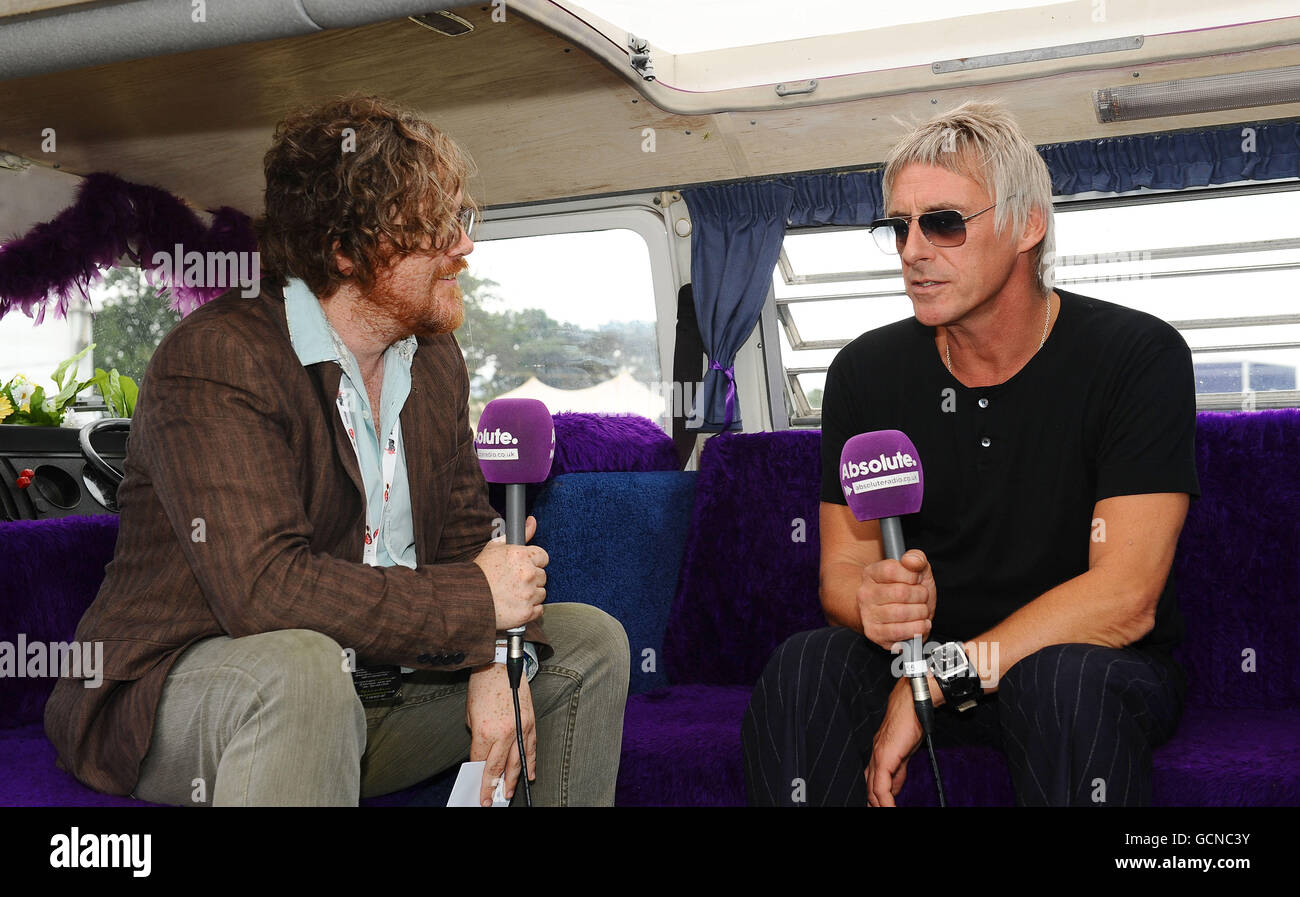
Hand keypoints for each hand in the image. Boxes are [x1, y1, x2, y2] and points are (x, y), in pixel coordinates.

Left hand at [467, 661, 535, 806]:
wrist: (499, 664)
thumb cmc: (482, 686)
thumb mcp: (470, 714)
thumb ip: (477, 736)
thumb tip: (483, 751)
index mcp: (485, 731)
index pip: (480, 761)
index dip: (478, 777)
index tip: (478, 790)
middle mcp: (504, 733)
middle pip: (498, 766)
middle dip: (493, 786)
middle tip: (490, 801)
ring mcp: (520, 728)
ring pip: (517, 761)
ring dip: (512, 779)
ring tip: (507, 793)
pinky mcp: (530, 723)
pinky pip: (531, 748)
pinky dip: (530, 762)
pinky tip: (530, 774)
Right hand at [473, 515, 547, 630]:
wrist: (465, 599)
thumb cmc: (479, 573)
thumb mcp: (496, 547)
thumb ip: (520, 533)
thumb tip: (532, 521)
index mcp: (521, 555)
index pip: (543, 557)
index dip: (534, 562)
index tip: (525, 567)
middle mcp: (527, 573)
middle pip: (543, 576)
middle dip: (531, 579)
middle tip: (515, 582)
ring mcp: (528, 594)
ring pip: (541, 593)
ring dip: (531, 595)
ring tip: (513, 594)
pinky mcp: (526, 612)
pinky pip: (539, 610)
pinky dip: (529, 610)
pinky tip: (516, 605)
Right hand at [857, 548, 935, 651]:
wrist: (894, 616)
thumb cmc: (905, 591)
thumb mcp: (915, 571)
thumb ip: (916, 558)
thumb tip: (911, 560)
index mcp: (871, 573)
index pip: (892, 569)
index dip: (912, 575)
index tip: (916, 580)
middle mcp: (865, 593)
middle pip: (901, 592)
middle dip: (921, 596)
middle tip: (922, 597)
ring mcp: (867, 614)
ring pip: (902, 613)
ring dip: (921, 613)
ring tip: (921, 611)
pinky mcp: (874, 633)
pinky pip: (900, 632)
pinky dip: (918, 628)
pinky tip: (919, 624)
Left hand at [865, 678, 924, 806]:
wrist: (912, 706)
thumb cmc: (910, 723)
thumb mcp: (904, 753)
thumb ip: (898, 771)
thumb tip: (894, 789)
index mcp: (878, 755)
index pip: (871, 782)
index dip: (874, 798)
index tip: (879, 806)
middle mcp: (874, 756)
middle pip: (868, 788)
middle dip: (873, 803)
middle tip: (878, 811)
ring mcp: (877, 757)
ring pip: (872, 790)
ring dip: (879, 805)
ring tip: (886, 812)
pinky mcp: (884, 758)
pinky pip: (881, 787)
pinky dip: (885, 801)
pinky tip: (889, 808)